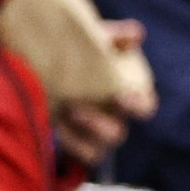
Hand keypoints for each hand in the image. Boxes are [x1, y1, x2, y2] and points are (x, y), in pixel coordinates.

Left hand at [52, 22, 155, 166]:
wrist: (44, 67)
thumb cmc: (80, 52)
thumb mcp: (96, 40)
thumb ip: (115, 35)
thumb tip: (135, 34)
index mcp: (128, 95)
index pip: (145, 108)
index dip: (138, 105)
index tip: (121, 95)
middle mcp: (114, 120)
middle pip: (117, 134)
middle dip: (98, 124)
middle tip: (76, 106)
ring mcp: (93, 136)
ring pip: (98, 150)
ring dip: (79, 135)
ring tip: (62, 113)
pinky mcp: (73, 146)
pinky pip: (76, 156)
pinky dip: (68, 143)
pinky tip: (54, 124)